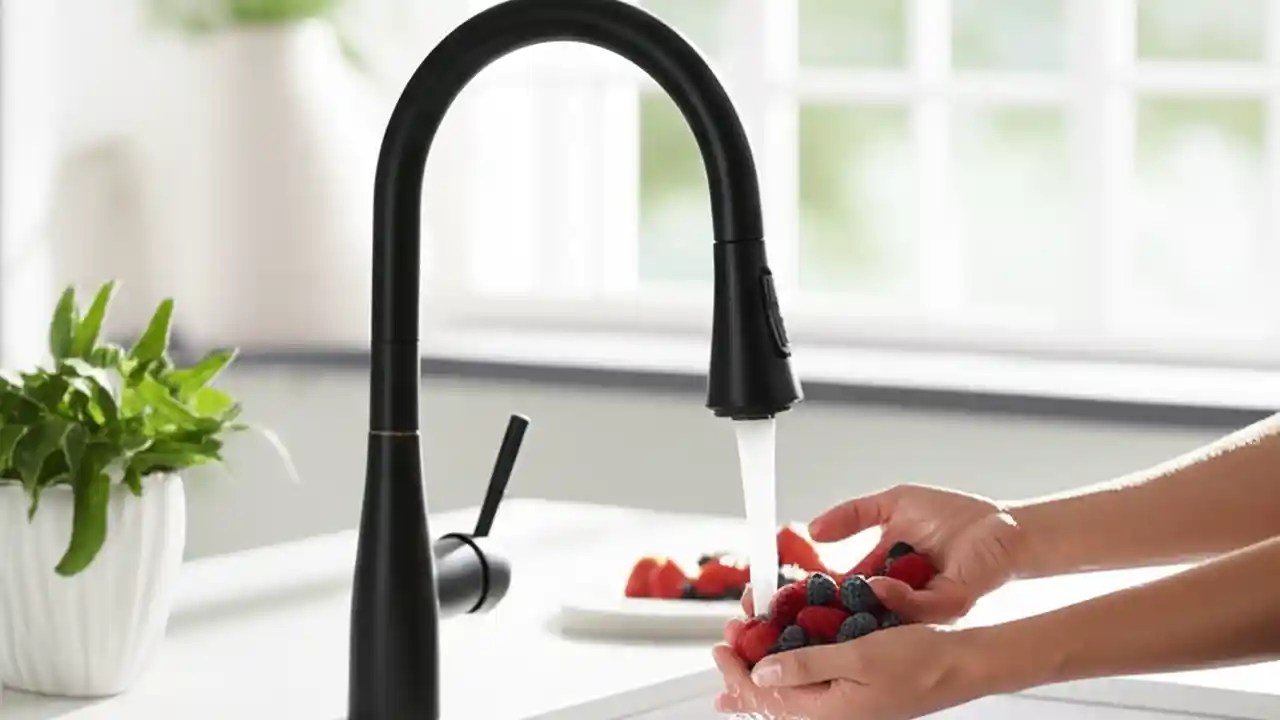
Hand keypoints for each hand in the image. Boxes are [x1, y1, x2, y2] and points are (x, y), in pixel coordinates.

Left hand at [712, 623, 1000, 718]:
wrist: (960, 663)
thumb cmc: (919, 660)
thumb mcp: (856, 656)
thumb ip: (805, 665)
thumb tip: (760, 673)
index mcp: (828, 714)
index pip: (766, 697)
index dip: (736, 672)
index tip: (721, 646)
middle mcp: (831, 715)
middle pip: (771, 698)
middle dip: (744, 668)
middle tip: (728, 639)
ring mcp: (841, 706)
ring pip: (787, 690)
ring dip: (763, 667)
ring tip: (741, 650)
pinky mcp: (851, 693)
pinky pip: (809, 683)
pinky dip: (788, 667)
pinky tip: (778, 657)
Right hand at [814, 484, 1021, 622]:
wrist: (1000, 524)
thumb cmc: (955, 515)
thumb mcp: (892, 505)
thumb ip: (852, 515)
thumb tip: (813, 529)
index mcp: (884, 570)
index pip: (844, 585)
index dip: (820, 588)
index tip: (793, 588)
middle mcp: (900, 592)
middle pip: (858, 607)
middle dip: (831, 608)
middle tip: (803, 608)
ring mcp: (921, 603)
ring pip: (883, 613)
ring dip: (860, 604)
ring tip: (838, 594)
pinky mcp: (946, 605)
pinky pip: (915, 608)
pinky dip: (896, 597)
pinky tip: (881, 583)